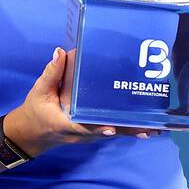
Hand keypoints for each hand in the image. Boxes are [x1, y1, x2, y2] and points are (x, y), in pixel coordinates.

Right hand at [5, 46, 159, 156]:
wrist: (32, 132)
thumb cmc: (36, 110)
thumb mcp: (39, 91)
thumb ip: (51, 73)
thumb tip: (60, 52)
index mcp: (67, 124)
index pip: (84, 127)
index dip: (99, 128)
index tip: (112, 128)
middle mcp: (82, 134)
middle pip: (108, 132)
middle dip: (127, 130)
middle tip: (149, 127)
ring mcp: (90, 136)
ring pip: (114, 133)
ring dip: (132, 130)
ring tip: (155, 128)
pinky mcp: (94, 133)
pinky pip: (113, 130)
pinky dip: (128, 128)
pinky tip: (146, 126)